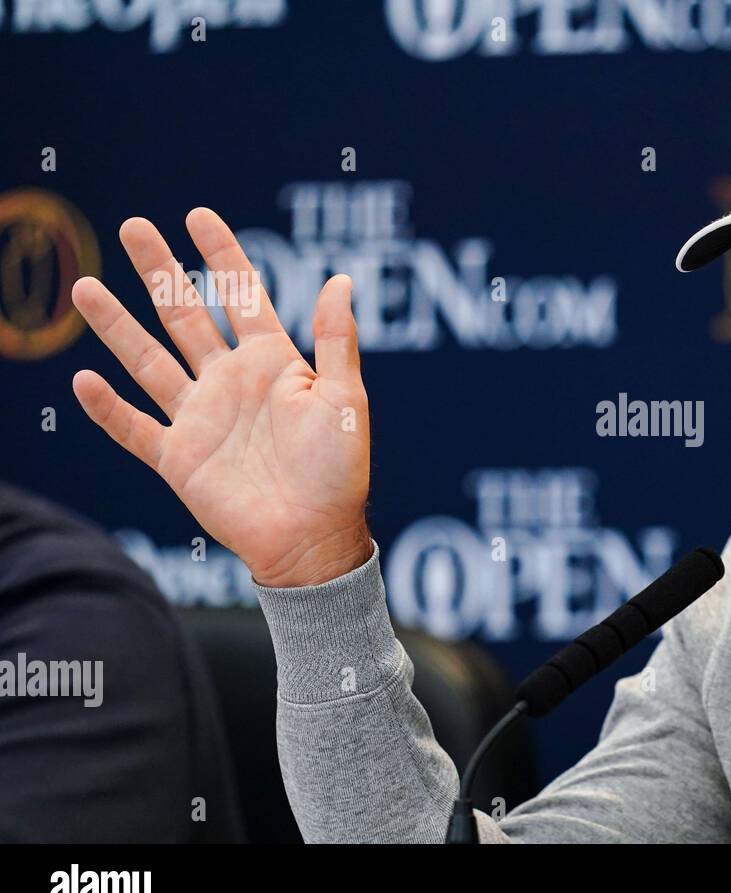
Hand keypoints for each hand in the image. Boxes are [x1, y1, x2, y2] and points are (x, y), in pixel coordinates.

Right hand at [71, 207, 372, 586]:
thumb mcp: (345, 398)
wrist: (315, 537)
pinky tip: (84, 381)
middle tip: (133, 227)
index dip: (222, 255)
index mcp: (273, 363)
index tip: (197, 214)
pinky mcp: (179, 459)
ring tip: (85, 287)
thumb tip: (342, 278)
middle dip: (160, 273)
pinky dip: (110, 408)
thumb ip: (337, 340)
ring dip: (118, 327)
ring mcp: (200, 419)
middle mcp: (230, 382)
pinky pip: (135, 428)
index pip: (241, 296)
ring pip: (149, 362)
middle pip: (185, 316)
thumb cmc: (339, 469)